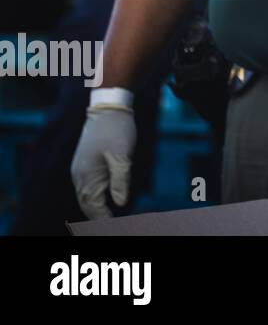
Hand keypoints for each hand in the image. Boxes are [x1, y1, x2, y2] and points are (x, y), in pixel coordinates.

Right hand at [71, 103, 135, 219]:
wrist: (108, 107)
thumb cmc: (117, 130)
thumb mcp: (122, 155)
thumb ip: (121, 180)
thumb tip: (121, 203)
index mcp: (87, 176)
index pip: (93, 207)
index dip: (104, 220)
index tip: (116, 226)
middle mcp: (79, 175)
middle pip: (88, 204)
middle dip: (99, 217)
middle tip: (116, 225)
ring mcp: (80, 169)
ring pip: (87, 196)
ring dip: (97, 208)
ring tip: (111, 218)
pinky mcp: (85, 164)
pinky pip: (88, 186)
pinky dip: (96, 197)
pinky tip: (105, 200)